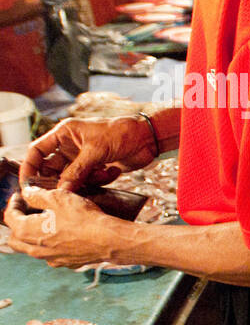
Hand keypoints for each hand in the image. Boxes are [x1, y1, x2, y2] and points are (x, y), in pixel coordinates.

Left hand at [3, 186, 116, 267]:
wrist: (109, 240)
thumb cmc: (82, 218)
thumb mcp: (58, 198)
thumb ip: (37, 195)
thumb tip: (27, 194)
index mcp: (27, 231)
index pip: (9, 216)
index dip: (13, 203)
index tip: (21, 195)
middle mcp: (35, 249)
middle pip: (15, 239)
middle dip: (18, 225)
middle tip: (27, 212)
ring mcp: (51, 258)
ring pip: (32, 249)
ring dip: (34, 236)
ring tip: (46, 223)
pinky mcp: (66, 263)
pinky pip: (51, 255)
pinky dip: (51, 245)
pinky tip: (64, 236)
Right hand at [20, 116, 156, 190]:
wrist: (148, 139)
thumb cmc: (121, 134)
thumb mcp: (95, 151)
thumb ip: (77, 171)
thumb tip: (61, 190)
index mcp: (64, 134)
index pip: (37, 150)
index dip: (30, 166)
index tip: (27, 183)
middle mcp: (70, 146)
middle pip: (52, 168)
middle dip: (59, 180)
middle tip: (63, 190)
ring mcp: (83, 158)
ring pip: (71, 177)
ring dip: (83, 181)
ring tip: (99, 173)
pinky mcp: (96, 168)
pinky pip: (88, 181)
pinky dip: (98, 180)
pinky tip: (112, 171)